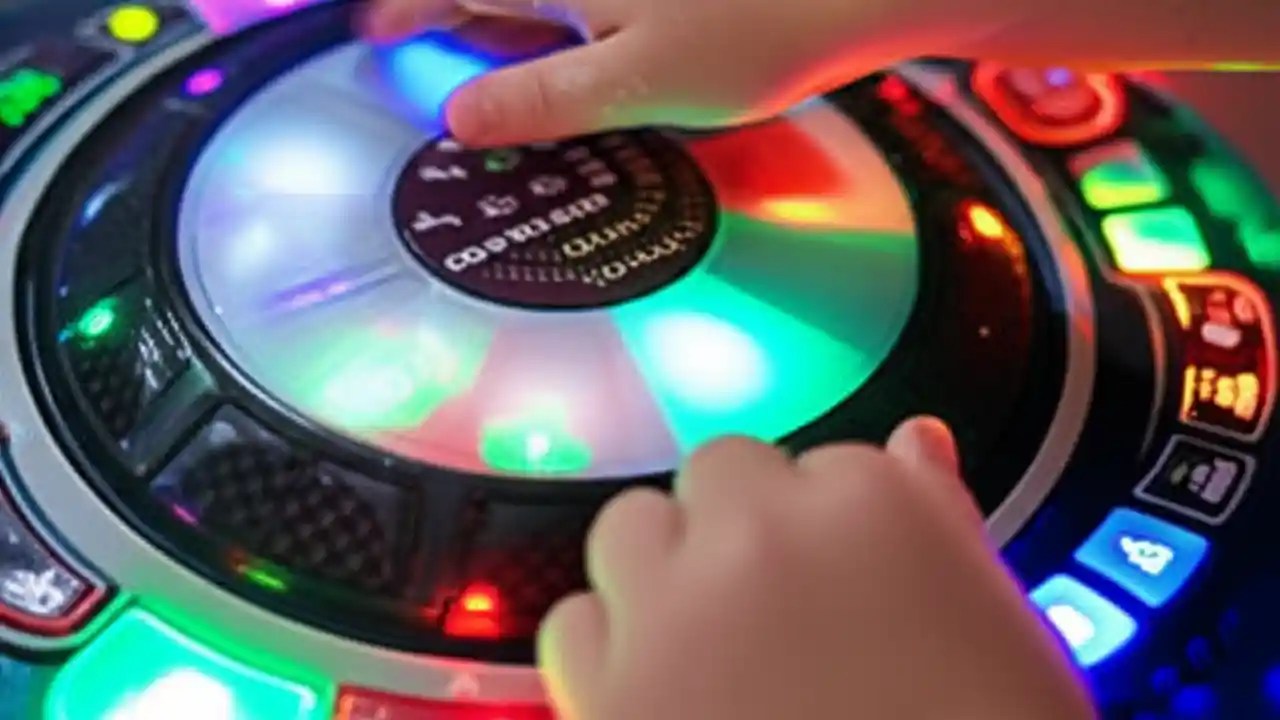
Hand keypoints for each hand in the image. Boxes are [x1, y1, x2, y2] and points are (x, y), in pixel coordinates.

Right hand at [359, 0, 991, 144]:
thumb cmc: (760, 31)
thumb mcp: (635, 85)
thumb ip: (541, 100)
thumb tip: (461, 118)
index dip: (405, 11)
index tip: (375, 37)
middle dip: (454, 17)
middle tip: (429, 59)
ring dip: (509, 22)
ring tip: (494, 71)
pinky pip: (582, 1)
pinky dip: (561, 26)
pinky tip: (570, 55)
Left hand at [537, 418, 1096, 719]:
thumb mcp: (1002, 635)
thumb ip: (941, 520)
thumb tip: (916, 444)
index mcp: (878, 507)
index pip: (828, 461)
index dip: (834, 524)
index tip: (841, 571)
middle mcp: (766, 535)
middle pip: (720, 472)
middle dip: (741, 526)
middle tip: (776, 607)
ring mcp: (679, 607)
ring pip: (631, 525)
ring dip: (662, 567)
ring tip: (709, 639)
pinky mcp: (610, 688)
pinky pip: (576, 621)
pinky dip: (610, 646)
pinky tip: (662, 689)